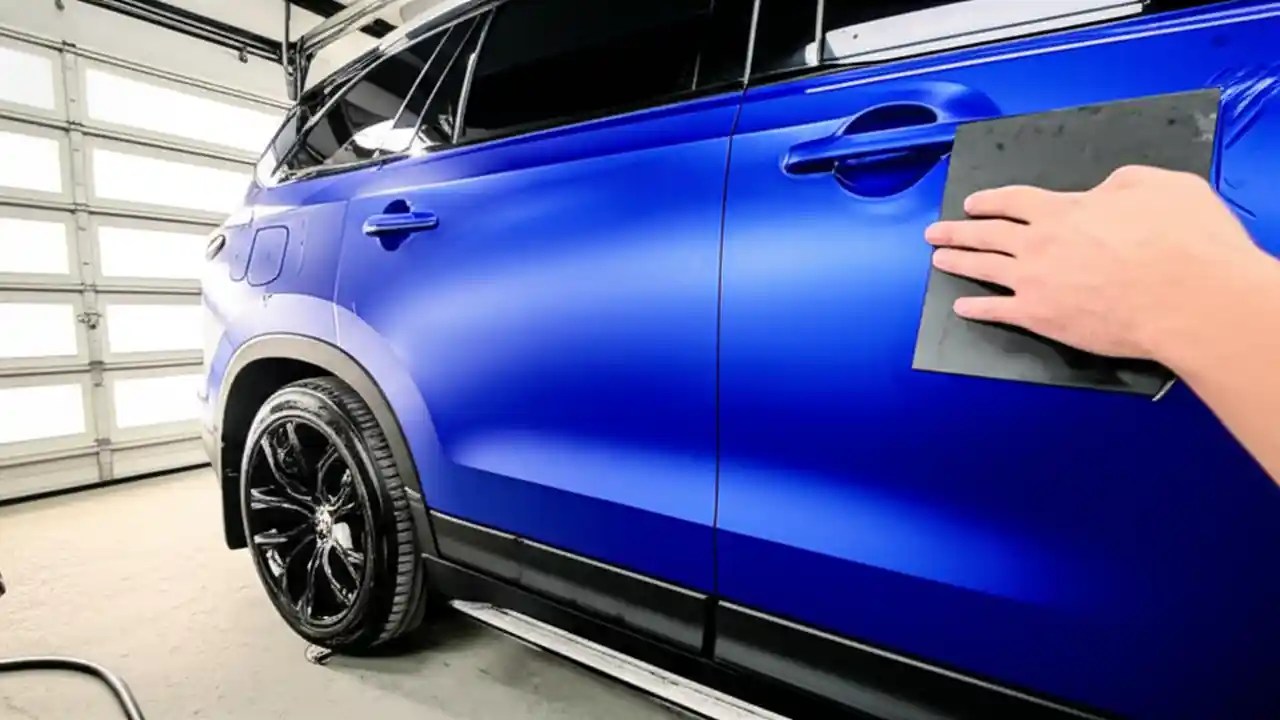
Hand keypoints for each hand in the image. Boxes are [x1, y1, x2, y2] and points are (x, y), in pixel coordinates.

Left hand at [924, 165, 1273, 363]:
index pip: (1015, 200)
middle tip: (935, 232)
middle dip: (958, 231)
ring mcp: (1035, 281)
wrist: (1185, 298)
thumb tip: (1103, 192)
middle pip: (987, 233)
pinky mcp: (1040, 316)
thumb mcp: (1159, 186)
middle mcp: (1040, 243)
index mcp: (1065, 210)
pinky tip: (962, 308)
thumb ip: (1122, 184)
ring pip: (984, 268)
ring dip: (958, 262)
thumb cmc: (1182, 241)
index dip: (990, 200)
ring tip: (938, 259)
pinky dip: (976, 309)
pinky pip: (997, 311)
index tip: (972, 204)